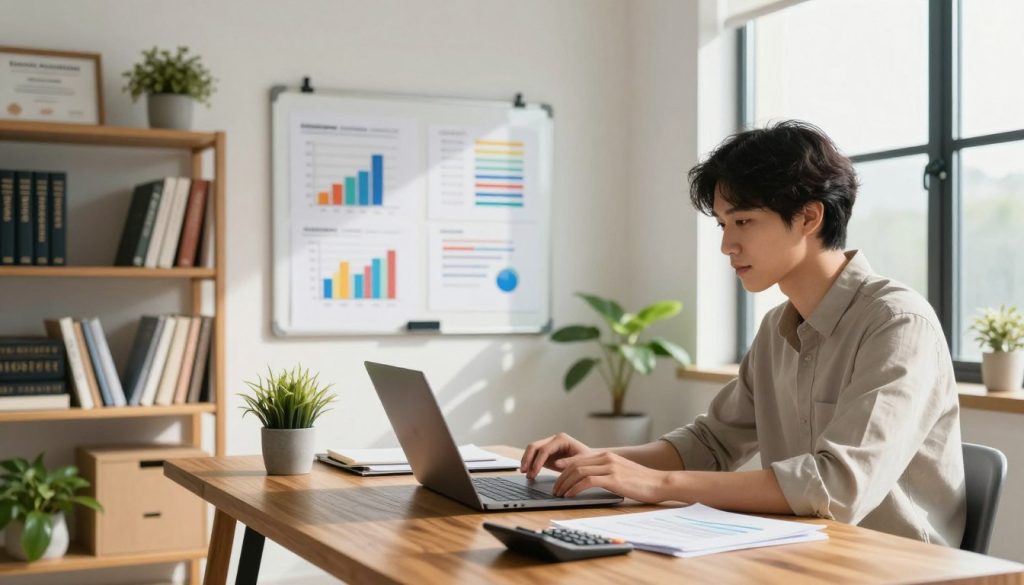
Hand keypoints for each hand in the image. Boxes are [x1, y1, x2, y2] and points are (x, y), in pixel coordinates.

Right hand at [520, 433, 593, 478]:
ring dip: (526, 461)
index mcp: (561, 439)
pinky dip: (530, 464)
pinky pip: (534, 457)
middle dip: (528, 459)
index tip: (534, 472)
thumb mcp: (581, 461)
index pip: (545, 449)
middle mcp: (553, 441)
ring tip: (525, 473)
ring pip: (532, 450)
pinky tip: (528, 473)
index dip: (538, 461)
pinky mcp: (546, 454)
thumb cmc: (587, 460)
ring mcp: (548, 446)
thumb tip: (557, 463)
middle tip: (525, 472)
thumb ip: (570, 462)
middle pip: (534, 446)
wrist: (589, 461)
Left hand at [552, 451, 668, 502]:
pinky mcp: (613, 479)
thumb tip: (590, 480)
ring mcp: (610, 467)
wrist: (660, 483)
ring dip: (565, 483)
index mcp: (607, 455)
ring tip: (559, 494)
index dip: (564, 468)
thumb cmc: (642, 482)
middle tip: (555, 489)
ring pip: (578, 471)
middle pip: (575, 464)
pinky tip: (570, 495)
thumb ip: (605, 472)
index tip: (556, 477)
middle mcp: (606, 458)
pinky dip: (575, 488)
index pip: (579, 459)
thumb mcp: (621, 472)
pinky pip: (587, 481)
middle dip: (561, 477)